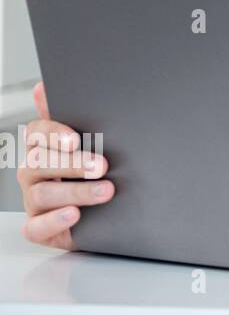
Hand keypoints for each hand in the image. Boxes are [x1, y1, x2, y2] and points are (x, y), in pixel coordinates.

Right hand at [18, 81, 114, 248]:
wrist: (109, 208)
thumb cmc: (95, 169)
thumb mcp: (91, 140)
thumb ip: (73, 115)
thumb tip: (43, 86)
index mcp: (43, 147)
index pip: (36, 133)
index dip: (53, 134)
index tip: (75, 139)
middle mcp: (33, 173)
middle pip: (40, 163)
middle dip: (72, 164)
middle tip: (102, 165)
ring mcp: (34, 201)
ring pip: (42, 194)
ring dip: (76, 192)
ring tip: (106, 191)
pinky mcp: (39, 227)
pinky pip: (36, 227)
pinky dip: (54, 221)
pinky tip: (74, 214)